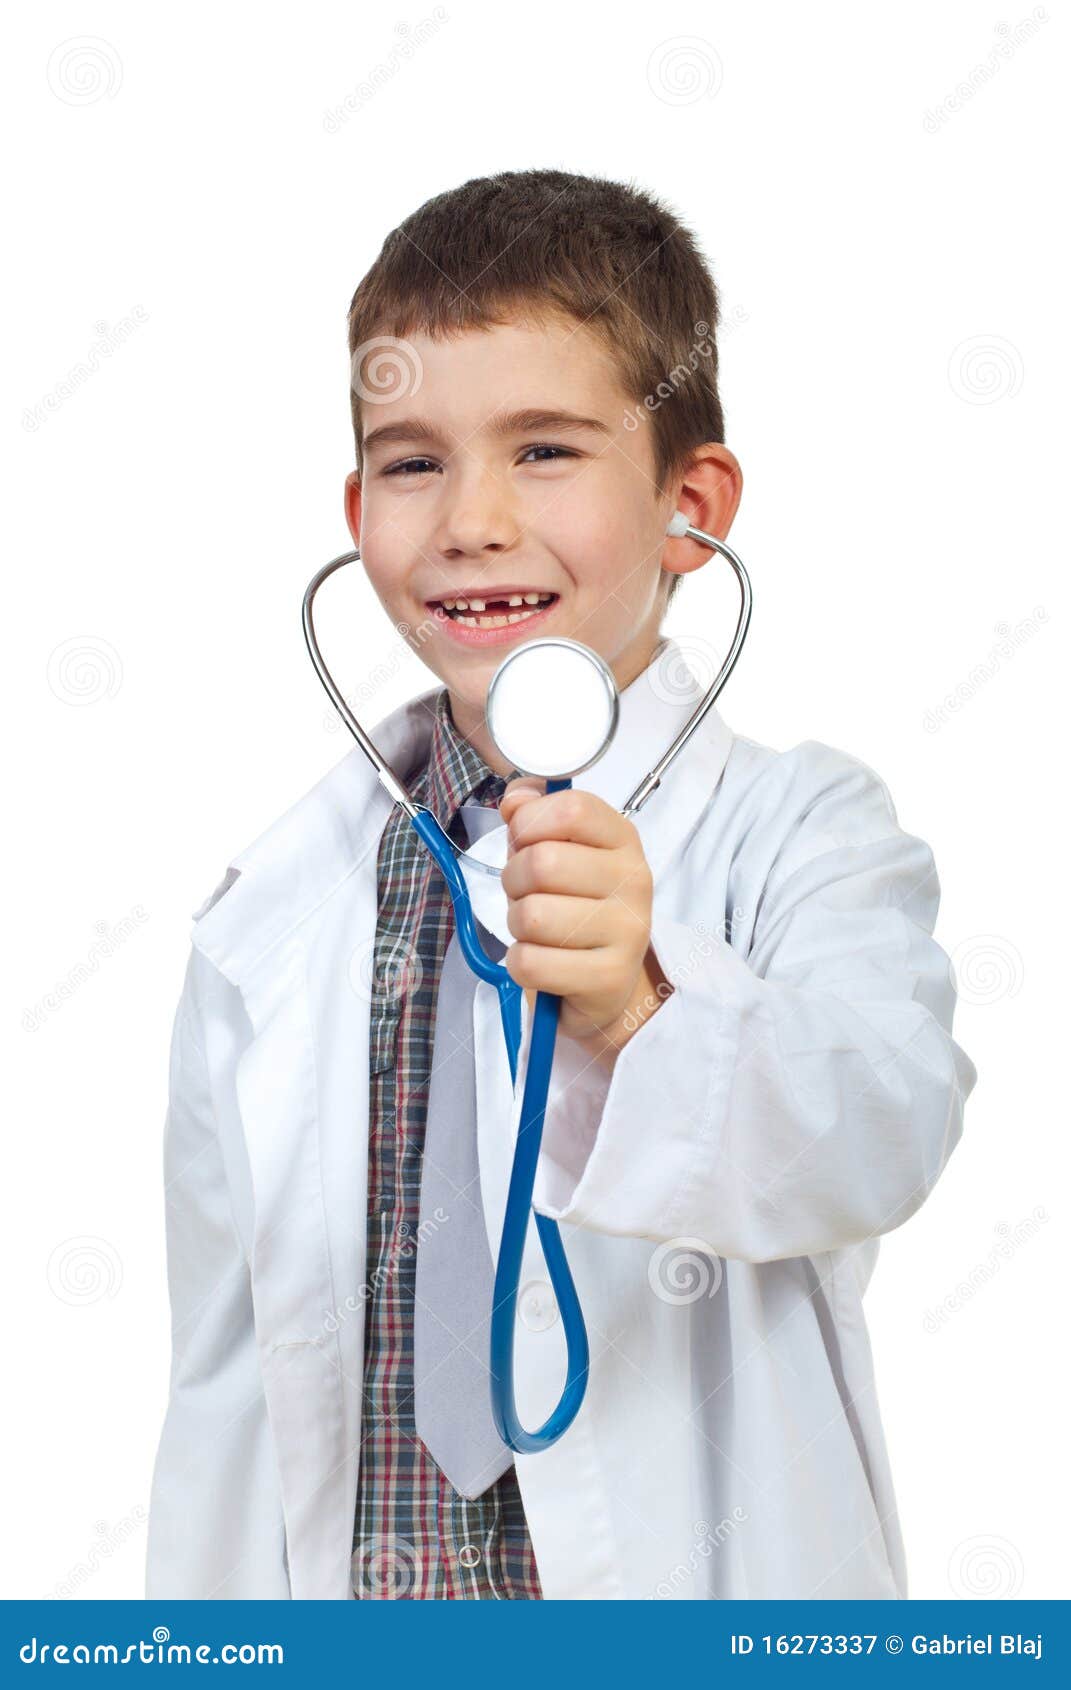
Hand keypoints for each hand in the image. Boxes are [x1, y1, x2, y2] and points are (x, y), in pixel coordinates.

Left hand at [498, 778, 672, 1061]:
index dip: (530, 822)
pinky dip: (520, 964)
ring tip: (535, 930)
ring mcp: (628, 931)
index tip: (524, 840)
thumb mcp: (555, 852)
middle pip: (542, 864)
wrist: (606, 983)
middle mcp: (634, 880)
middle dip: (513, 880)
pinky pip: (531, 962)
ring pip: (532, 916)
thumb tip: (515, 799)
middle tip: (524, 893)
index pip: (572, 809)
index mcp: (622, 839)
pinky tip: (542, 961)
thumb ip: (532, 817)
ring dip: (516, 925)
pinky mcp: (610, 978)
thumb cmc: (575, 906)